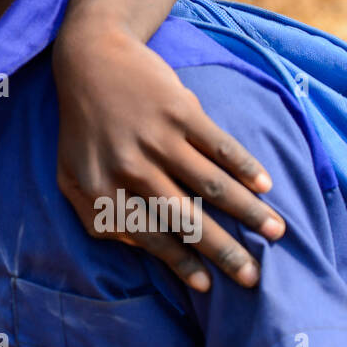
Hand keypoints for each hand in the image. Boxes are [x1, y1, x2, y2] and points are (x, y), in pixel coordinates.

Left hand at [54, 16, 285, 290]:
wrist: (90, 60)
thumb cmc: (82, 127)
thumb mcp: (69, 175)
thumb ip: (96, 216)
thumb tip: (138, 248)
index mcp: (100, 189)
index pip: (149, 236)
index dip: (181, 264)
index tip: (209, 286)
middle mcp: (129, 167)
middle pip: (186, 218)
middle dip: (224, 253)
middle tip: (253, 278)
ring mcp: (156, 137)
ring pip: (211, 185)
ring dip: (248, 213)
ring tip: (276, 232)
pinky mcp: (179, 110)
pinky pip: (219, 146)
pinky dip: (245, 167)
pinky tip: (264, 186)